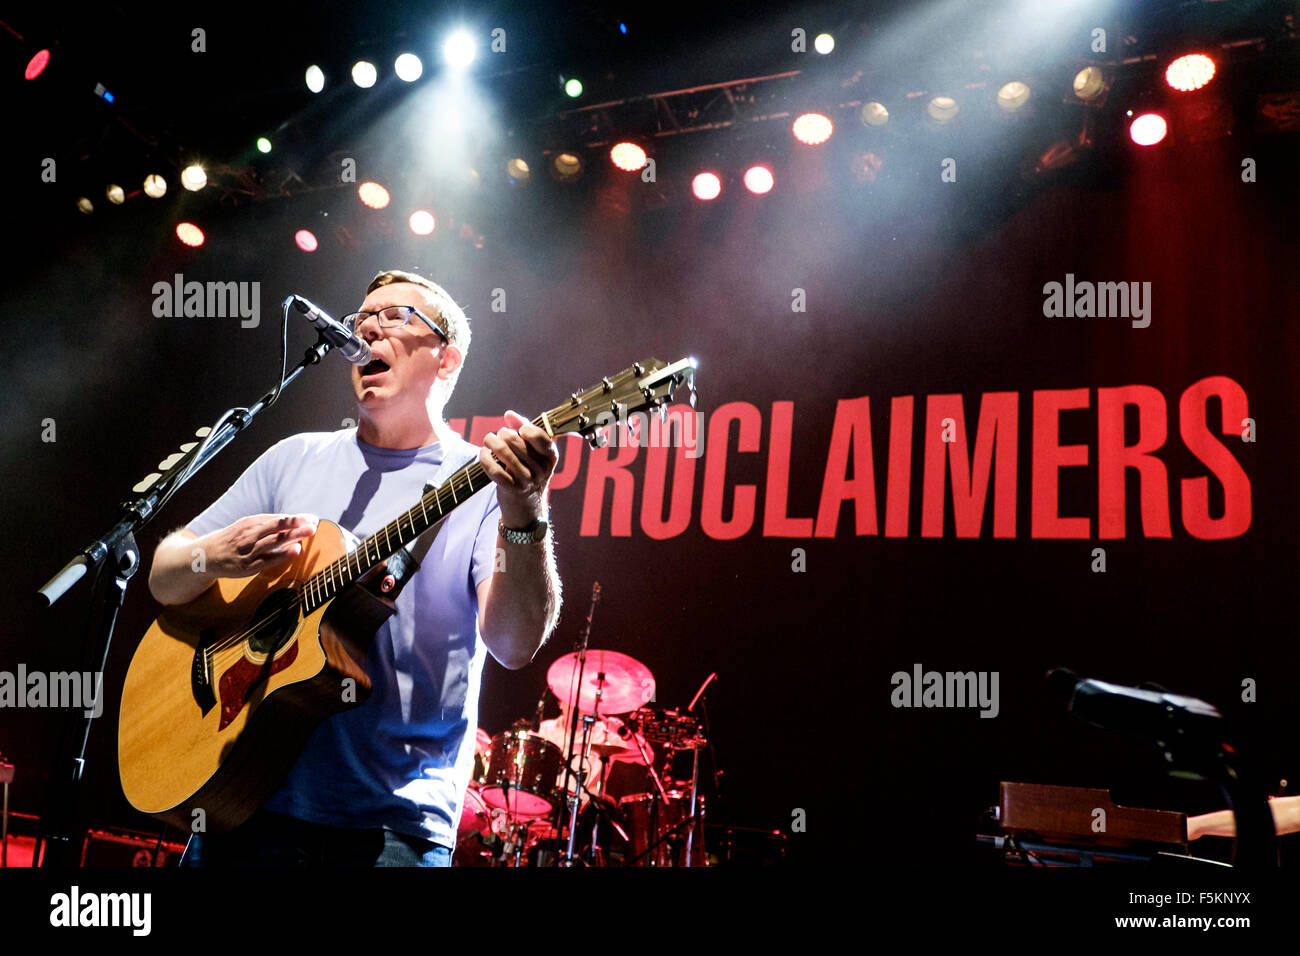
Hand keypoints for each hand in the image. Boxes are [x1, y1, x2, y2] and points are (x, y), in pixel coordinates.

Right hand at [204, 513, 317, 576]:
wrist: (205, 555)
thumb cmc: (232, 540)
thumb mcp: (246, 527)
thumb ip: (267, 525)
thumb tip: (293, 520)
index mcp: (250, 523)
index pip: (276, 519)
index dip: (295, 518)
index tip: (312, 518)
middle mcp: (249, 534)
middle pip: (276, 527)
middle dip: (295, 523)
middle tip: (313, 522)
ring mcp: (248, 550)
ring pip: (273, 541)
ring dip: (293, 536)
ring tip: (309, 531)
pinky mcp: (248, 565)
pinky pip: (268, 559)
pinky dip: (282, 554)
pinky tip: (295, 550)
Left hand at [480, 410, 557, 527]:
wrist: (527, 507)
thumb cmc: (528, 472)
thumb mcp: (533, 453)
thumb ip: (523, 429)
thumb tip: (509, 414)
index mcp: (550, 457)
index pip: (541, 437)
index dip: (526, 429)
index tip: (520, 430)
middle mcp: (542, 469)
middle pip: (517, 442)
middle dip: (503, 434)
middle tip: (498, 435)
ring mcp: (527, 481)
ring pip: (504, 454)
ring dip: (491, 442)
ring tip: (488, 439)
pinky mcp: (512, 490)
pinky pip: (494, 470)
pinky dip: (485, 458)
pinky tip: (483, 453)